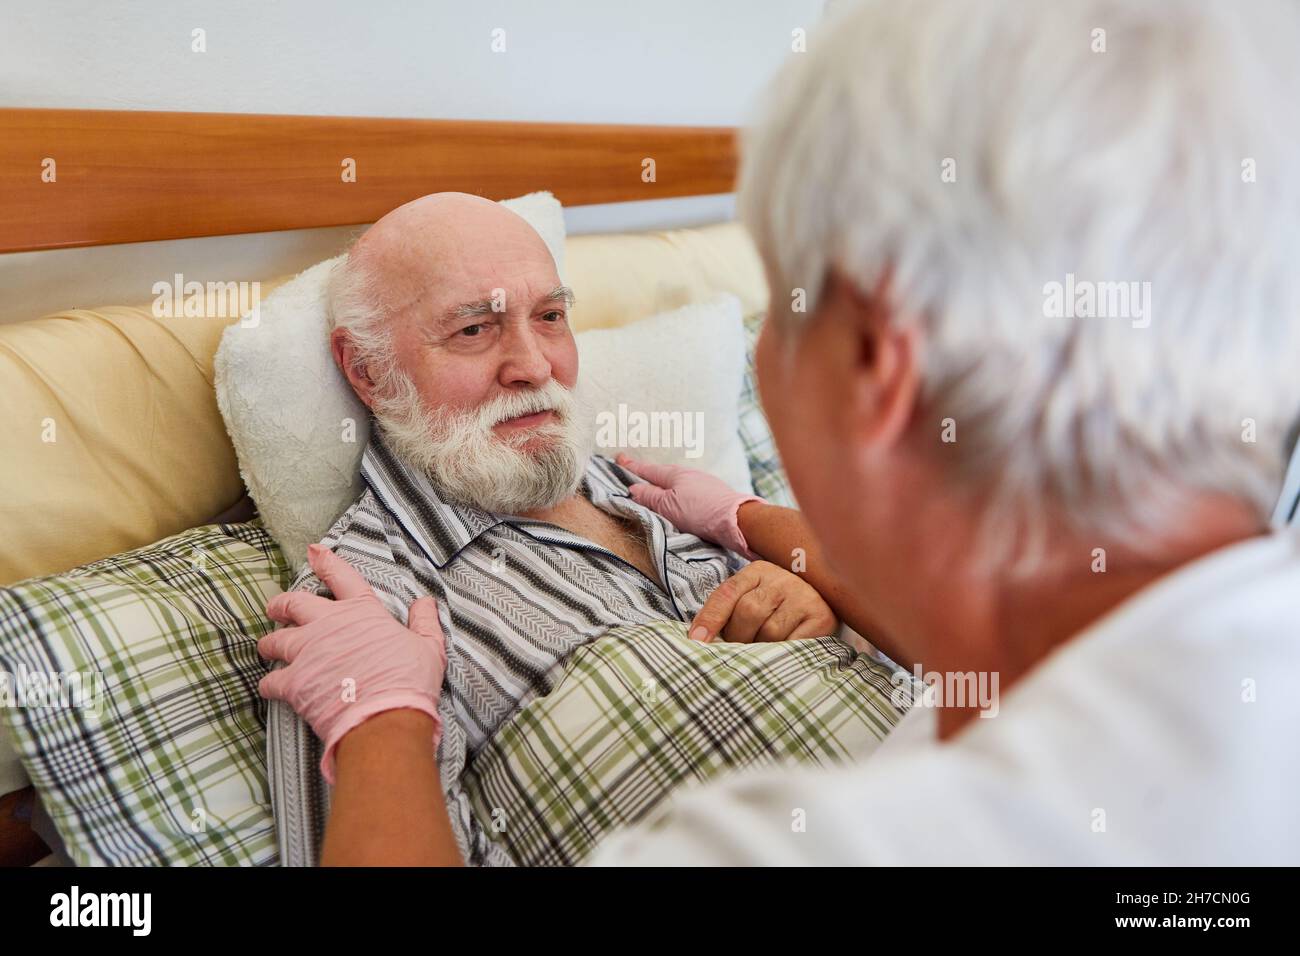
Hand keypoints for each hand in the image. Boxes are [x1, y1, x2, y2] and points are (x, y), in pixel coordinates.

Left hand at [258, 543, 447, 784]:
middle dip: (282, 603)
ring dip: (270, 642)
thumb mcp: (428, 647)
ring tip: (268, 647)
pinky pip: (270, 679)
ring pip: (275, 639)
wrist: (384, 719)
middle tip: (275, 607)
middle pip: (294, 603)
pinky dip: (268, 682)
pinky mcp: (293, 682)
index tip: (313, 551)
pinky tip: (270, 686)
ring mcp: (307, 652)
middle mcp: (328, 625)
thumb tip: (425, 602)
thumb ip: (424, 622)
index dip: (326, 562)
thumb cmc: (409, 682)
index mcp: (361, 612)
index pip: (342, 577)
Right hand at [616, 453, 763, 558]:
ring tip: (655, 485)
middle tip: (633, 470)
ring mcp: (704, 484)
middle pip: (663, 473)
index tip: (619, 458)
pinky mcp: (714, 495)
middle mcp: (690, 475)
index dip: (632, 467)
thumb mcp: (668, 506)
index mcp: (675, 475)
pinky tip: (681, 497)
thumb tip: (633, 488)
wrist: (738, 520)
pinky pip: (689, 490)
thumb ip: (650, 497)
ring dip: (664, 483)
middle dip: (648, 473)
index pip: (648, 470)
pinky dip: (679, 491)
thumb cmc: (700, 511)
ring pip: (678, 481)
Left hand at [689, 560, 838, 643]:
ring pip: (770, 631)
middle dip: (738, 636)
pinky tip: (781, 652)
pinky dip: (782, 652)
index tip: (697, 641)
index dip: (710, 618)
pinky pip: (793, 643)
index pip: (727, 593)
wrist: (823, 599)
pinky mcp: (821, 617)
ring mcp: (804, 597)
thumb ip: (728, 610)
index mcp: (757, 572)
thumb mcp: (751, 597)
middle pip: (748, 611)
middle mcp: (781, 579)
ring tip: (762, 649)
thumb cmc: (776, 606)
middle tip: (740, 647)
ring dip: (761, 647)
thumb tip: (700, 639)